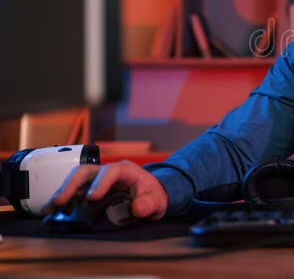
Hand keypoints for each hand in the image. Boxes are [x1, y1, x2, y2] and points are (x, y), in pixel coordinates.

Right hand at [42, 160, 167, 220]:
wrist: (149, 196)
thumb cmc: (152, 196)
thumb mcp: (157, 201)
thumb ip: (149, 204)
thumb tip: (137, 208)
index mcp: (127, 171)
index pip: (113, 171)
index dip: (101, 182)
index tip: (92, 197)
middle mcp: (109, 171)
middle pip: (87, 170)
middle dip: (73, 184)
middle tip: (61, 200)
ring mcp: (97, 179)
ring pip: (76, 179)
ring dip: (63, 191)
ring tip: (51, 207)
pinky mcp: (89, 188)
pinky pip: (74, 189)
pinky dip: (62, 198)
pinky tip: (52, 210)